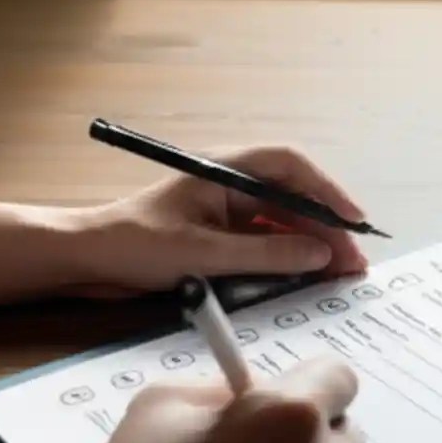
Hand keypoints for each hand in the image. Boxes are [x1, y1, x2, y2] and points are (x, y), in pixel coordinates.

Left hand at [74, 146, 368, 294]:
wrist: (87, 259)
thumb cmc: (135, 244)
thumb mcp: (203, 253)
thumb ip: (265, 254)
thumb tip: (320, 254)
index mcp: (226, 169)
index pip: (290, 166)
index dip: (327, 191)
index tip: (352, 221)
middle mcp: (233, 184)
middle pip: (294, 197)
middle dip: (327, 227)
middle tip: (354, 260)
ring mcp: (229, 210)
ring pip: (285, 222)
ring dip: (313, 245)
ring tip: (342, 272)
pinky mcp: (224, 235)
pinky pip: (268, 242)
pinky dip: (291, 258)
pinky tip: (311, 276)